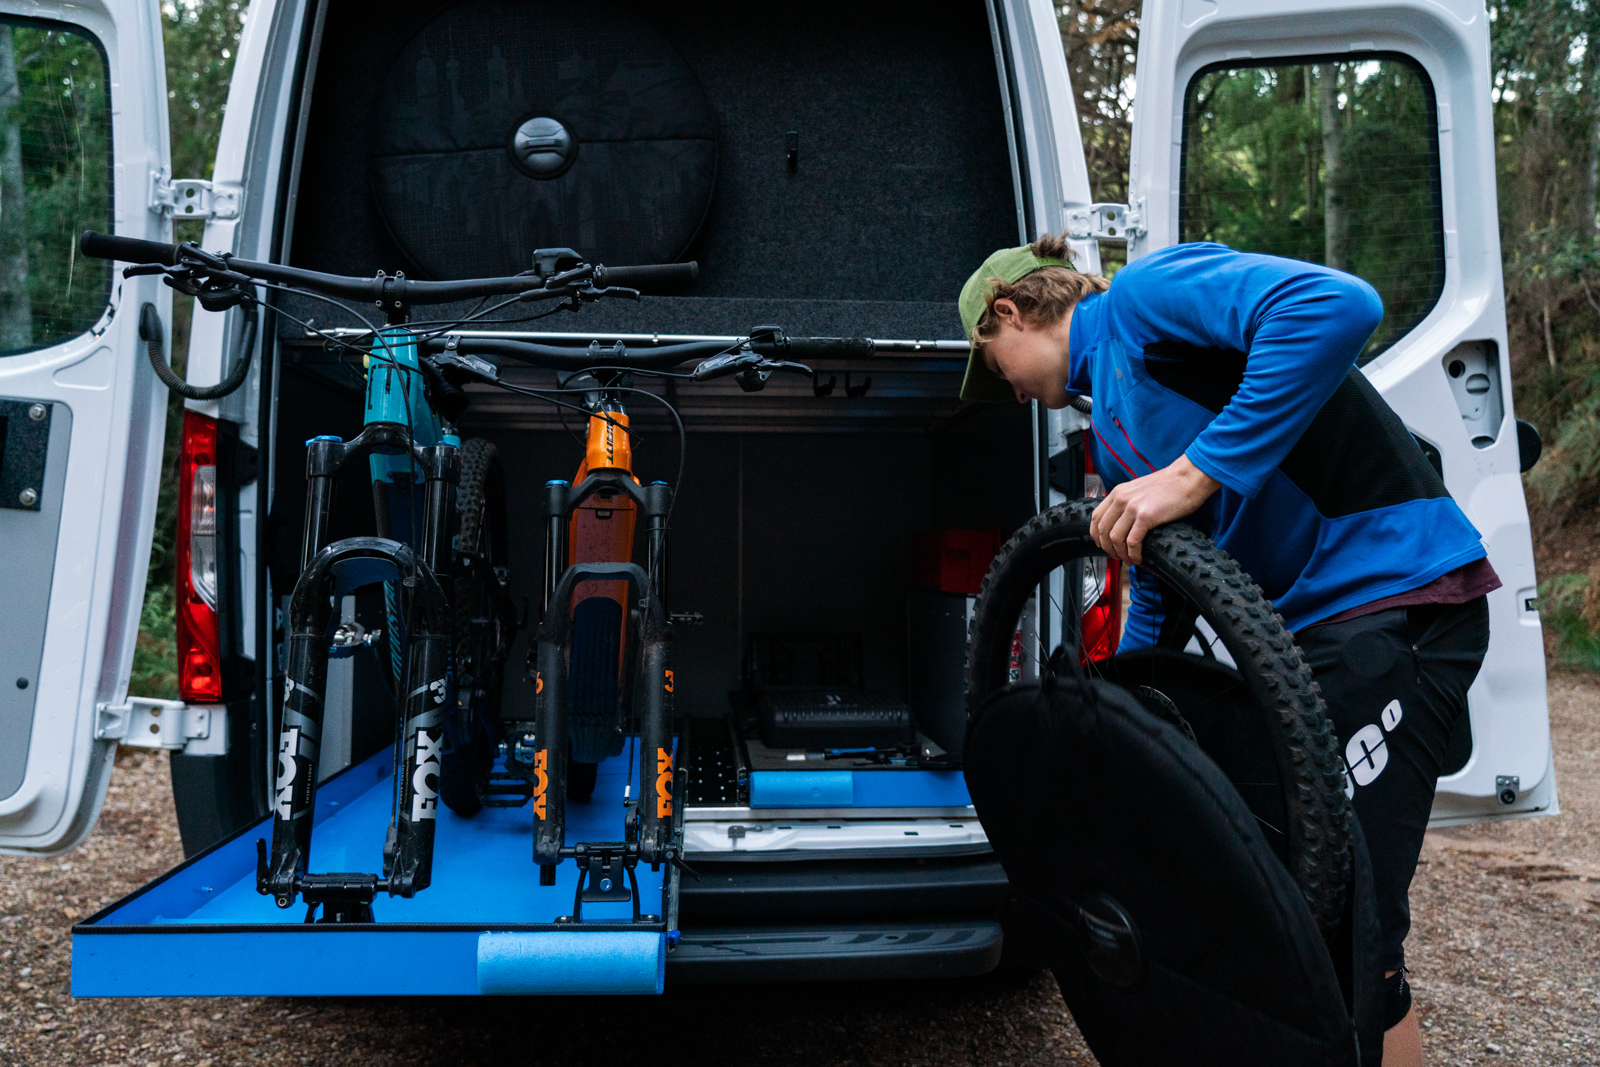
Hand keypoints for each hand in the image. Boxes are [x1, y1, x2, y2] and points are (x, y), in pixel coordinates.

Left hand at [1090, 455, 1220, 563]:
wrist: (1188, 478)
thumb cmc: (1170, 486)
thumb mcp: (1140, 489)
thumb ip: (1128, 502)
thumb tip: (1122, 523)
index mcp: (1118, 492)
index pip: (1096, 517)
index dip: (1096, 535)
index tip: (1102, 545)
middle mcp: (1121, 499)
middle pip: (1103, 530)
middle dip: (1108, 548)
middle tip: (1116, 556)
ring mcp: (1133, 507)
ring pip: (1116, 538)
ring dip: (1120, 553)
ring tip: (1129, 560)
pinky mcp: (1146, 517)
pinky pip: (1132, 541)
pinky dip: (1133, 554)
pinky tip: (1138, 558)